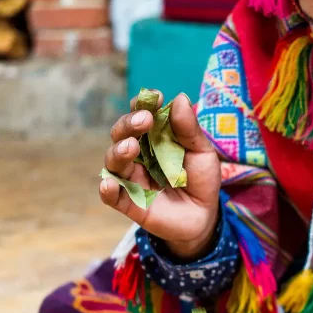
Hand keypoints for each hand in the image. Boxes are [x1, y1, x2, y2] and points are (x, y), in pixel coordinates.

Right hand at [99, 92, 221, 260]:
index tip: (155, 97)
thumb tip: (180, 98)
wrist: (205, 215)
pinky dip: (107, 190)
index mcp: (154, 136)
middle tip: (145, 121)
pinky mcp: (130, 203)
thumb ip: (189, 129)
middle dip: (129, 124)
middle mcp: (137, 154)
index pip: (141, 114)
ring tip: (131, 147)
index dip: (144, 104)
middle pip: (122, 134)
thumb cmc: (201, 179)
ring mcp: (132, 178)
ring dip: (118, 151)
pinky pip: (112, 196)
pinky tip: (109, 184)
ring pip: (113, 161)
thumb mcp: (202, 152)